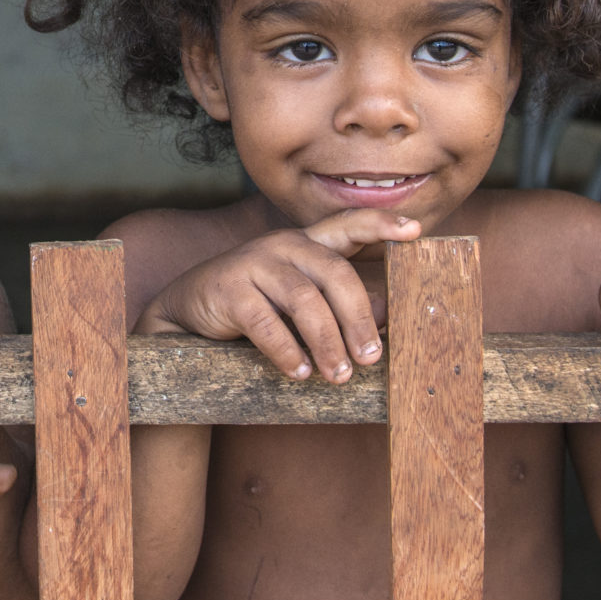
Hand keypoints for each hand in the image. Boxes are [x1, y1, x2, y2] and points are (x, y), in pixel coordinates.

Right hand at [144, 209, 419, 381]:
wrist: (184, 314)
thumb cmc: (252, 308)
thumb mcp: (297, 303)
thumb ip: (335, 305)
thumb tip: (384, 319)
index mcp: (305, 243)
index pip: (348, 225)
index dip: (381, 224)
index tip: (416, 230)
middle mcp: (283, 245)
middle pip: (336, 273)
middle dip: (359, 318)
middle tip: (372, 357)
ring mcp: (254, 263)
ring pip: (305, 301)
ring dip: (327, 343)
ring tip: (338, 375)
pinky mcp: (229, 288)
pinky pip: (267, 323)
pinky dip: (288, 352)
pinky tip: (300, 374)